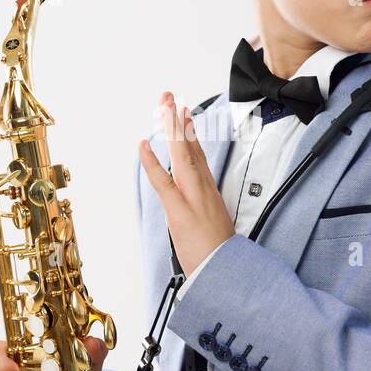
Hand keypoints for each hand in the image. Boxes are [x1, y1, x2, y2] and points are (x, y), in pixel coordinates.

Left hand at [137, 90, 235, 277]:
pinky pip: (164, 182)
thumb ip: (205, 212)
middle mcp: (203, 190)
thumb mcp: (215, 227)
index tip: (183, 112)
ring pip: (181, 156)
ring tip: (163, 106)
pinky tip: (144, 144)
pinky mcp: (181, 212)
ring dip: (171, 129)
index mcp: (210, 192)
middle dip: (178, 120)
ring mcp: (192, 198)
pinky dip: (153, 163)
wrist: (226, 274)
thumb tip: (197, 209)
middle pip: (190, 147)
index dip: (189, 132)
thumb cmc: (219, 257)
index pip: (198, 155)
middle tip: (169, 97)